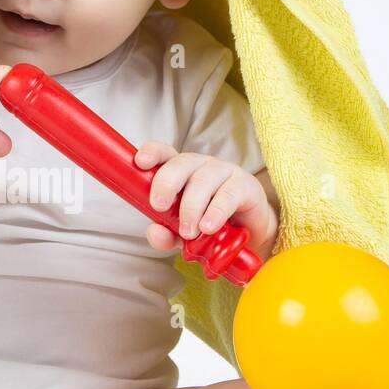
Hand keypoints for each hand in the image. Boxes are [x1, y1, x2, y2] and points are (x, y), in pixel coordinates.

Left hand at [134, 141, 278, 257]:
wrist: (248, 236)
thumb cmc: (208, 226)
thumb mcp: (181, 234)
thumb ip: (165, 234)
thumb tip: (155, 233)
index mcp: (181, 171)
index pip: (164, 153)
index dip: (152, 152)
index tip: (140, 162)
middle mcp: (201, 166)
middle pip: (181, 163)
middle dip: (166, 183)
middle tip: (158, 207)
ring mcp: (224, 172)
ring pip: (203, 180)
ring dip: (191, 207)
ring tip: (188, 231)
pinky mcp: (246, 185)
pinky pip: (229, 194)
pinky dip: (216, 211)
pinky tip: (209, 227)